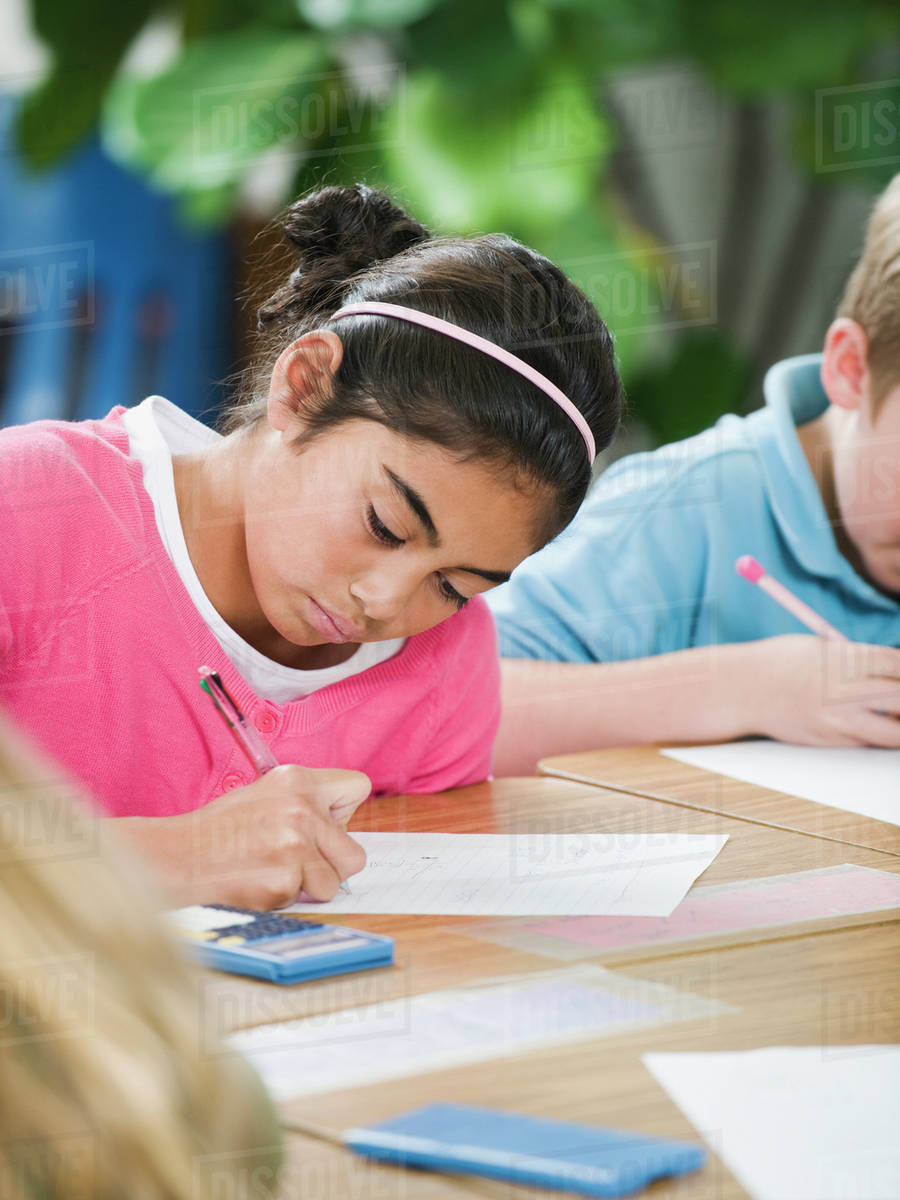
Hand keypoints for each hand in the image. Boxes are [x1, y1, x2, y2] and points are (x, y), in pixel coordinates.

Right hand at [117, 765, 369, 908]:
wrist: (178, 857)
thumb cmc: (220, 832)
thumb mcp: (264, 796)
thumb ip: (305, 805)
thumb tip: (341, 831)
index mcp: (297, 780)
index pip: (357, 788)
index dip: (344, 815)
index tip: (324, 827)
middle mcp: (301, 807)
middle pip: (355, 853)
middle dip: (332, 866)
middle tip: (296, 862)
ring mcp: (296, 843)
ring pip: (334, 882)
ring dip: (307, 886)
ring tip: (271, 871)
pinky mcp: (287, 877)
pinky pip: (306, 900)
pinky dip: (285, 899)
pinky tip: (258, 883)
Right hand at [746, 635, 899, 746]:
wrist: (741, 690)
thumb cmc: (778, 662)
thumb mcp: (820, 648)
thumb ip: (856, 658)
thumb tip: (891, 669)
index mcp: (844, 660)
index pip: (898, 665)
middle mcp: (845, 692)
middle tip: (899, 696)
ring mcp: (839, 721)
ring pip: (895, 733)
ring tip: (894, 715)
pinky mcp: (831, 741)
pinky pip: (867, 741)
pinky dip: (874, 733)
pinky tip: (866, 720)